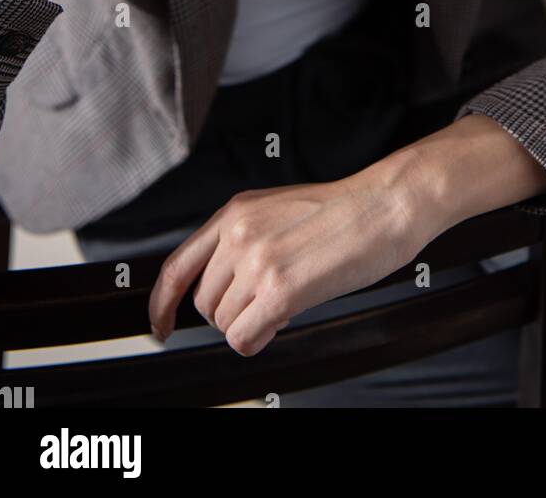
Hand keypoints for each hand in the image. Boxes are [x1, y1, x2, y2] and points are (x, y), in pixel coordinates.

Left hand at [148, 173, 429, 356]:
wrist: (385, 205)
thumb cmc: (346, 210)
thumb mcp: (280, 209)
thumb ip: (247, 239)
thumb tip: (231, 284)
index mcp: (236, 212)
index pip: (177, 265)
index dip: (162, 303)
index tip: (160, 325)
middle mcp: (239, 234)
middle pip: (205, 302)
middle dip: (233, 312)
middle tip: (269, 303)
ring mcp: (257, 262)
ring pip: (225, 323)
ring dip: (253, 323)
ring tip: (289, 302)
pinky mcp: (278, 291)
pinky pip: (245, 338)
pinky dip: (260, 339)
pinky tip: (287, 318)